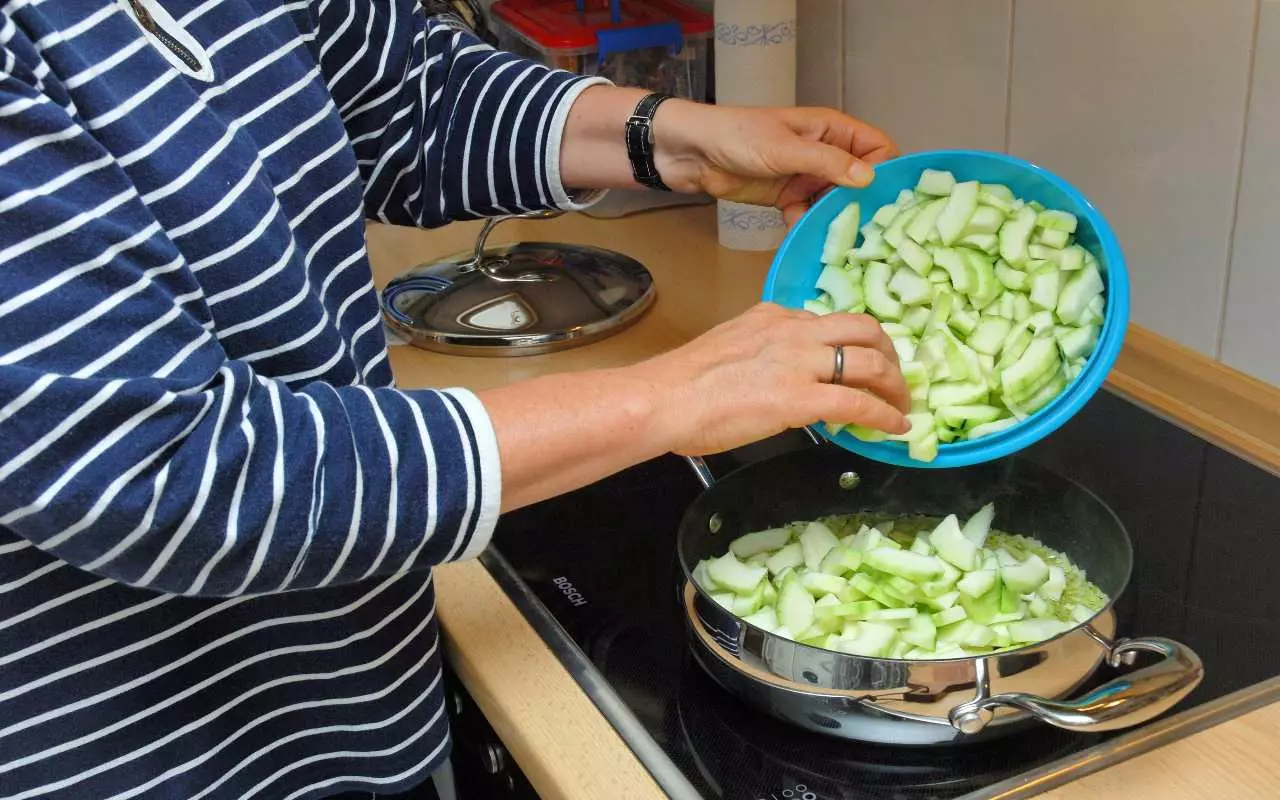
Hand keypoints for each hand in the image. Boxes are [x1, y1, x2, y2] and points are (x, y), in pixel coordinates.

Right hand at [636, 303, 910, 456]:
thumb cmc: (680, 385)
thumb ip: (758, 355)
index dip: (853, 343)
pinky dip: (884, 415)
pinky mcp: (800, 397)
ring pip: (870, 362)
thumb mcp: (728, 349)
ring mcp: (799, 362)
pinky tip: (895, 428)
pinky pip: (859, 403)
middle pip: (864, 329)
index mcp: (773, 316)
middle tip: (895, 380)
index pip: (828, 322)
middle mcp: (793, 330)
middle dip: (889, 353)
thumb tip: (772, 380)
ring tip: (902, 406)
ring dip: (895, 385)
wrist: (664, 398)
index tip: (861, 362)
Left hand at [654, 102, 898, 225]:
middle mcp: (825, 152)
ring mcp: (806, 176)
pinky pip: (809, 214)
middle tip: (868, 231)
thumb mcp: (786, 149)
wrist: (691, 152)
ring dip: (835, 219)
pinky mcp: (787, 197)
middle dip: (863, 203)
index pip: (878, 149)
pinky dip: (808, 224)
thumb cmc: (738, 136)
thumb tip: (870, 178)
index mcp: (832, 129)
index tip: (890, 203)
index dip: (888, 172)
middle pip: (861, 180)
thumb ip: (827, 163)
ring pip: (836, 201)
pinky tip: (802, 234)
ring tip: (838, 240)